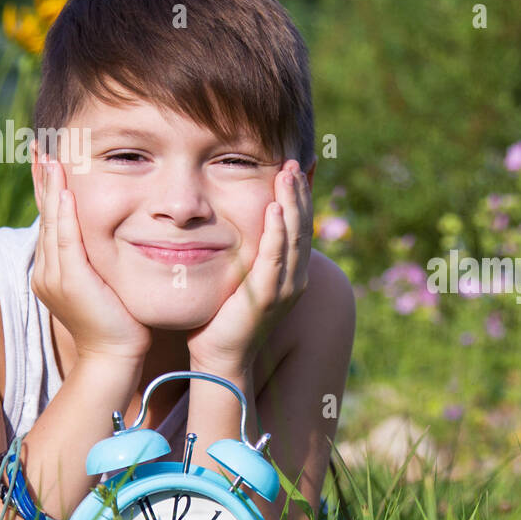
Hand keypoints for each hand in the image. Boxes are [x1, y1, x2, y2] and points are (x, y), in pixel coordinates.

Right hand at [30, 154, 152, 363]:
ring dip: (51, 187)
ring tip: (49, 156)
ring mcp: (54, 276)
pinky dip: (66, 215)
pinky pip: (65, 242)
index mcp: (54, 268)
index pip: (51, 218)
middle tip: (40, 144)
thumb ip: (102, 259)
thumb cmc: (120, 322)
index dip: (47, 187)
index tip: (47, 156)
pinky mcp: (70, 282)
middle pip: (45, 214)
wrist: (115, 356)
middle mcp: (47, 269)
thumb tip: (116, 233)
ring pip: (52, 222)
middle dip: (42, 178)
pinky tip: (67, 191)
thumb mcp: (107, 282)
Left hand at [186, 160, 312, 371]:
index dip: (298, 198)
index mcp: (290, 274)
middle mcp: (295, 279)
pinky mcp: (268, 296)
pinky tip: (273, 207)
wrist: (219, 357)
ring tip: (286, 174)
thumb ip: (245, 253)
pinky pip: (275, 257)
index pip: (298, 228)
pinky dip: (276, 231)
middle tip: (291, 162)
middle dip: (297, 193)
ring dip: (291, 203)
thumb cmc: (222, 318)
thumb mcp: (238, 277)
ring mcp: (285, 288)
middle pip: (301, 227)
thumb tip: (232, 223)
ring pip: (293, 237)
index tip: (290, 169)